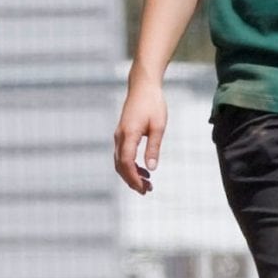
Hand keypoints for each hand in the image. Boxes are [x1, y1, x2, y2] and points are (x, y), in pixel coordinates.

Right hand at [114, 77, 166, 193]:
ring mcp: (119, 135)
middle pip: (120, 165)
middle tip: (147, 191)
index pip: (126, 162)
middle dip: (131, 180)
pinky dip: (130, 165)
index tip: (144, 188)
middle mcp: (120, 136)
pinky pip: (122, 154)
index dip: (133, 178)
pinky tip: (143, 169)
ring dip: (131, 174)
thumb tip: (152, 168)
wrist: (143, 86)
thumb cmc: (153, 104)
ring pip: (120, 161)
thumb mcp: (158, 126)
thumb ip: (153, 147)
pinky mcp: (122, 133)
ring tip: (147, 183)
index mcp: (128, 134)